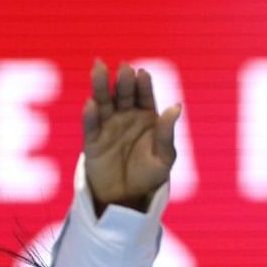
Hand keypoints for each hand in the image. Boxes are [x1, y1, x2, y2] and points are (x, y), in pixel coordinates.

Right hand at [82, 59, 180, 214]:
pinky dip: (90, 115)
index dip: (143, 85)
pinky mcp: (92, 140)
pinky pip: (91, 125)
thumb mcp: (164, 158)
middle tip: (124, 68)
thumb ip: (166, 134)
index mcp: (146, 116)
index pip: (144, 96)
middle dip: (124, 81)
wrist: (128, 199)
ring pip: (103, 102)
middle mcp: (126, 116)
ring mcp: (108, 125)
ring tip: (99, 68)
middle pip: (124, 94)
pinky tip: (91, 104)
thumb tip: (176, 107)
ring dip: (101, 86)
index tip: (142, 74)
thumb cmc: (150, 176)